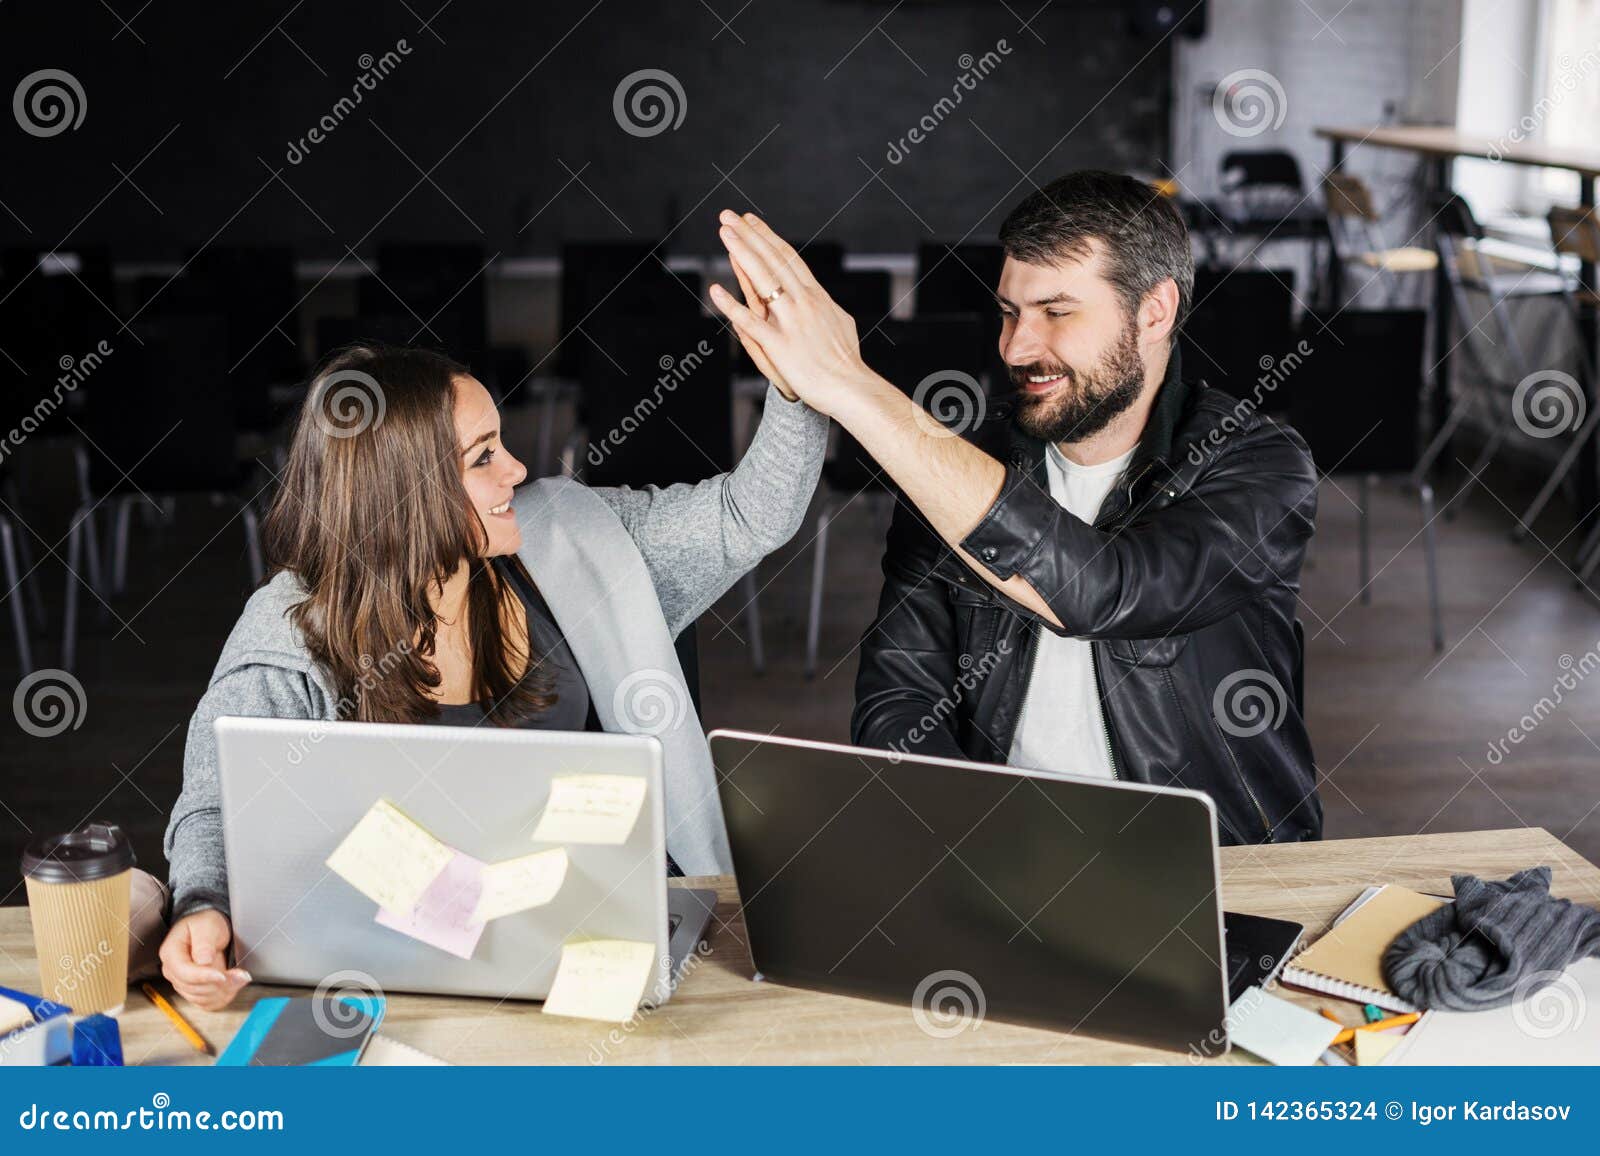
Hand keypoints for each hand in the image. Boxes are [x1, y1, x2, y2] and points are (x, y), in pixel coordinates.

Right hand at [158, 909, 250, 1010]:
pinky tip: (233, 985)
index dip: (203, 976)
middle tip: (240, 974)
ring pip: (202, 998)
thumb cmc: (205, 924)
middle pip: (194, 989)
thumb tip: (203, 960)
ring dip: (224, 990)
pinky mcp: (194, 991)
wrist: (210, 929)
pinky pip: (207, 1003)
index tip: (222, 975)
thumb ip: (204, 943)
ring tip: (238, 976)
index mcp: (171, 953)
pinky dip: (222, 997)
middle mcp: (173, 971)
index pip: (183, 973)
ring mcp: (182, 983)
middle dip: (219, 983)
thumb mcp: (207, 926)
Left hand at [709, 210, 876, 416]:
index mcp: (816, 296)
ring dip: (741, 254)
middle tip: (728, 215)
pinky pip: (750, 322)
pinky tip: (716, 291)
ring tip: (724, 233)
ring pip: (762, 280)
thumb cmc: (846, 360)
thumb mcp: (840, 323)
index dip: (766, 237)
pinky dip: (732, 306)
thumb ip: (824, 307)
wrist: (851, 388)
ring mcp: (791, 322)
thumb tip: (818, 297)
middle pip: (772, 261)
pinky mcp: (780, 346)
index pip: (787, 258)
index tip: (750, 221)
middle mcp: (803, 302)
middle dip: (749, 236)